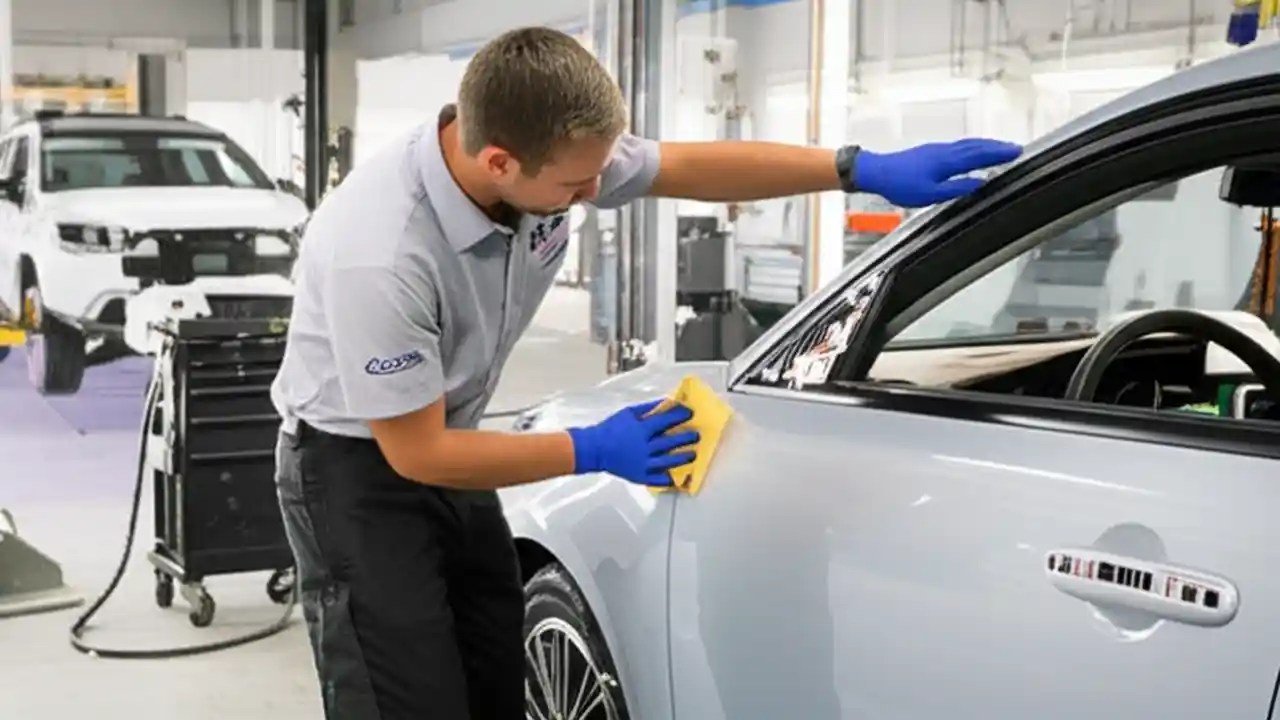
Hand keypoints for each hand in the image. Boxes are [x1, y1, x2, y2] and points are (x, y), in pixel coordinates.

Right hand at [567, 400, 698, 486]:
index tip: (689, 413)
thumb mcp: (628, 413)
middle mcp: (644, 448)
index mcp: (641, 430)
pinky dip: (668, 480)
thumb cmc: (611, 429)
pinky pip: (657, 480)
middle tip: (696, 435)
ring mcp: (642, 464)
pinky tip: (677, 479)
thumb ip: (648, 409)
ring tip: (693, 455)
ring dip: (682, 458)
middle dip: (685, 438)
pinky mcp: (639, 476)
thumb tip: (666, 402)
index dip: (679, 416)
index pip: (665, 421)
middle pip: (669, 443)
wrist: (594, 449)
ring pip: (667, 462)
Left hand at [851, 139, 1022, 207]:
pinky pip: (959, 146)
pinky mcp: (931, 151)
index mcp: (947, 162)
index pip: (979, 156)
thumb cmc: (900, 185)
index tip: (1016, 152)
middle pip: (976, 146)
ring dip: (986, 145)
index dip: (998, 154)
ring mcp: (938, 149)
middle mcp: (945, 151)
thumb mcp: (929, 195)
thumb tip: (978, 185)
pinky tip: (973, 151)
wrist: (877, 171)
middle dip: (997, 147)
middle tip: (1016, 148)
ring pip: (967, 144)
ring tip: (1001, 147)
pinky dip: (972, 146)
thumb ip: (955, 189)